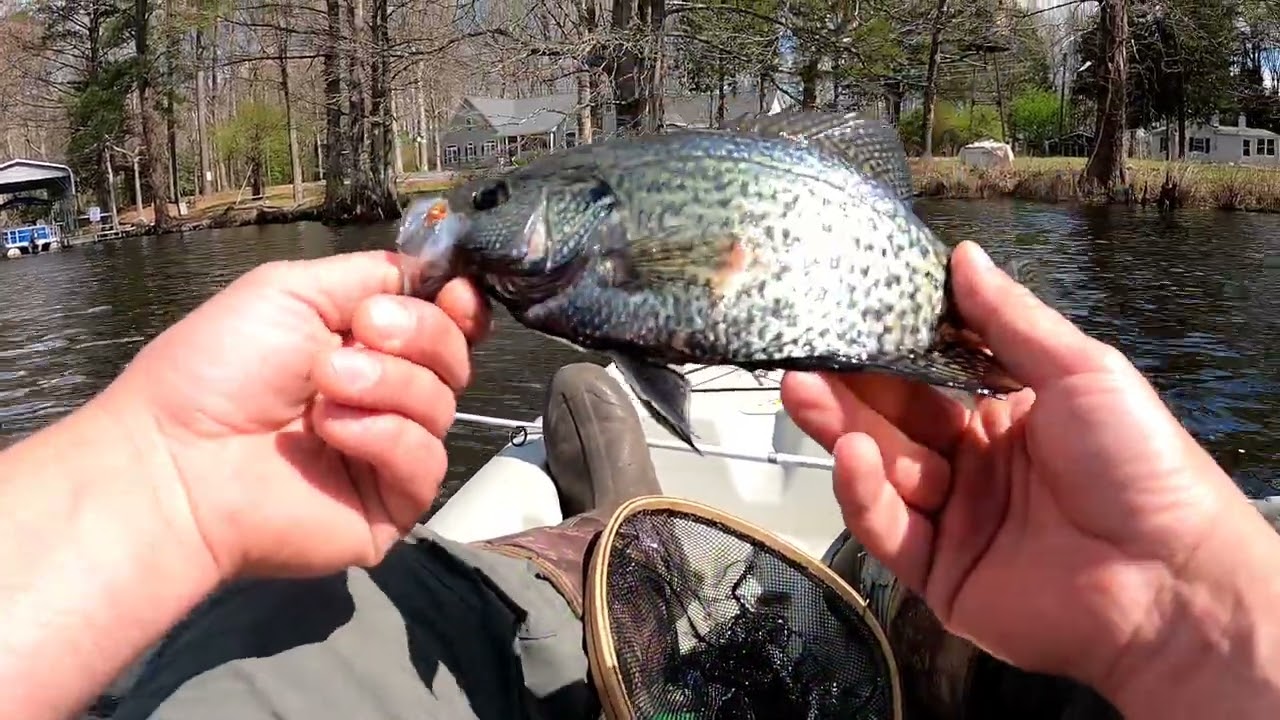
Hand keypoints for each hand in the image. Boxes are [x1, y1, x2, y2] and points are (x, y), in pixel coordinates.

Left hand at [97, 251, 489, 580]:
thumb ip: (371, 275)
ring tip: (326, 386)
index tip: (456, 296)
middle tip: (362, 334)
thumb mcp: (291, 290)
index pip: (444, 325)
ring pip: (443, 407)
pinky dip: (385, 437)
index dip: (460, 308)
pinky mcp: (390, 506)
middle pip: (454, 358)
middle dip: (420, 335)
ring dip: (388, 385)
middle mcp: (384, 396)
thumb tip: (430, 272)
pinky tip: (334, 431)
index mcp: (365, 345)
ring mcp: (388, 454)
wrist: (178, 458)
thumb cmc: (217, 370)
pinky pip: (425, 462)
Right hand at [781, 241, 1271, 696]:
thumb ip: (1011, 319)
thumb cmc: (1138, 462)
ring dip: (843, 430)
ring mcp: (955, 520)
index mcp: (1006, 415)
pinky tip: (853, 456)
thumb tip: (962, 255)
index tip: (845, 314)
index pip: (929, 377)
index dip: (888, 348)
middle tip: (800, 354)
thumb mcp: (1081, 370)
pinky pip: (890, 530)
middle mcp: (974, 465)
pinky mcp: (939, 573)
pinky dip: (865, 495)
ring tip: (802, 391)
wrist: (1171, 580)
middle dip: (847, 388)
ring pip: (884, 470)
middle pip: (895, 421)